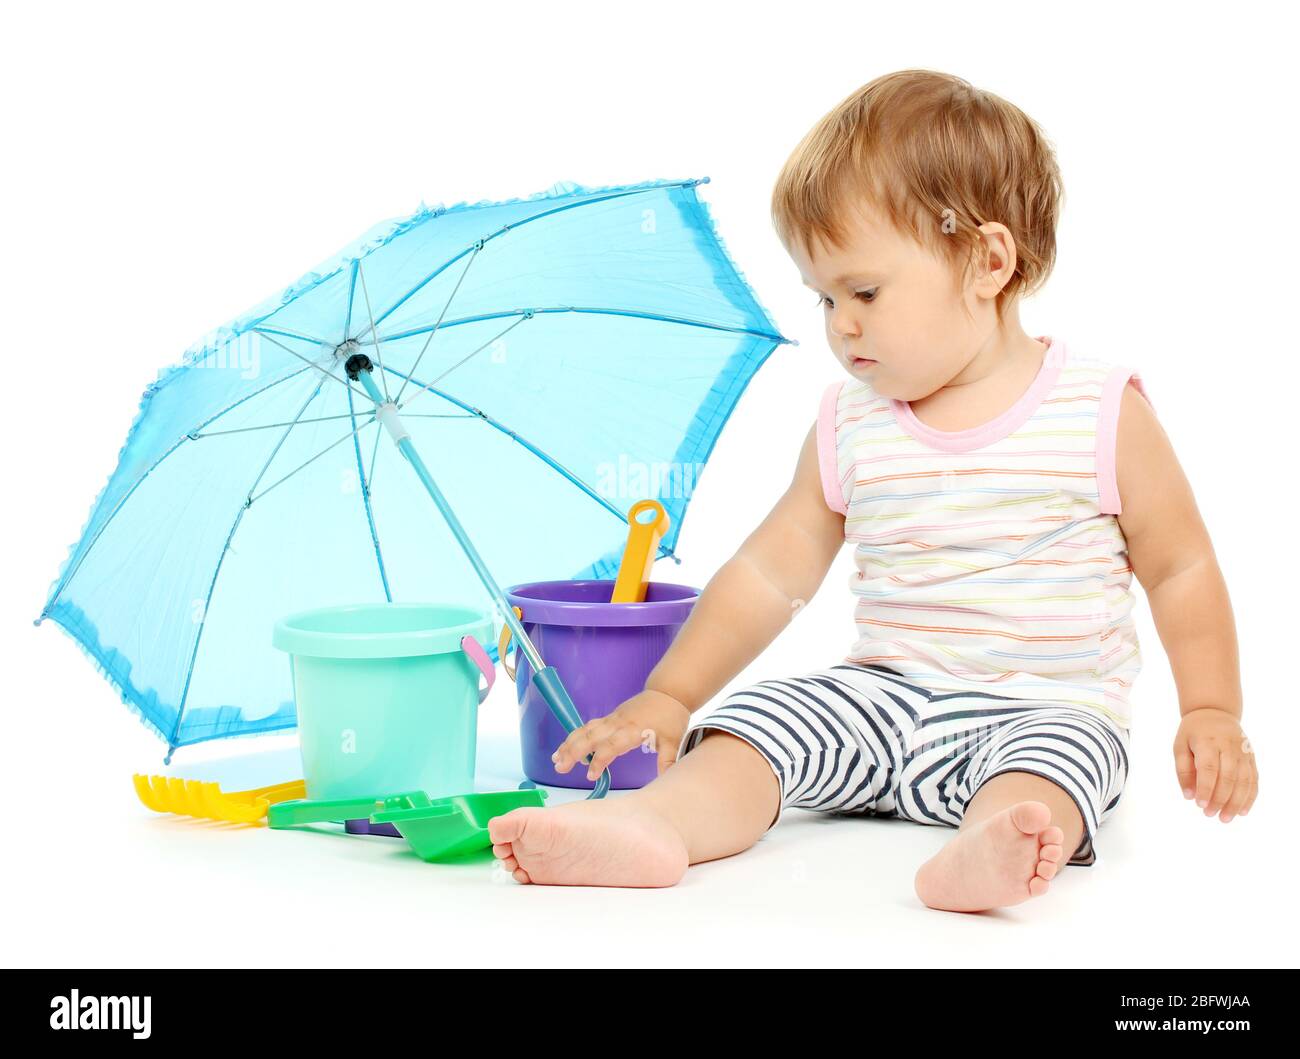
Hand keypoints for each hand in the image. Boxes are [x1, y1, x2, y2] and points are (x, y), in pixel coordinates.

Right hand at [552, 689, 690, 780]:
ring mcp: (612, 719)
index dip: (599, 761)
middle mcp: (617, 723)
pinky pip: (588, 726)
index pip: (610, 747)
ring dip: (569, 743)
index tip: (591, 775)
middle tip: (559, 767)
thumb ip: (667, 761)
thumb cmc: (669, 716)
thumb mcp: (672, 741)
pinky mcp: (610, 717)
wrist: (667, 692)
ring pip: (585, 730)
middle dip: (572, 751)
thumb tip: (666, 779)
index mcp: (632, 730)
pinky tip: (567, 746)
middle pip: (590, 736)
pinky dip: (576, 736)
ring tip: (555, 758)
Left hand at [1173, 707, 1257, 821]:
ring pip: (1244, 781)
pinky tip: (1243, 811)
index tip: (1200, 805)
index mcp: (1207, 742)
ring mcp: (1243, 752)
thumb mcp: (1180, 745)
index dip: (1205, 788)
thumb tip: (1189, 796)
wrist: (1215, 712)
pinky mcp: (1251, 758)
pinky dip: (1250, 797)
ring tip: (1226, 818)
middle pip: (1228, 777)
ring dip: (1236, 802)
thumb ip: (1183, 770)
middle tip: (1210, 814)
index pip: (1209, 768)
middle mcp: (1228, 747)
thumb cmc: (1193, 732)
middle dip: (1220, 799)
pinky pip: (1254, 780)